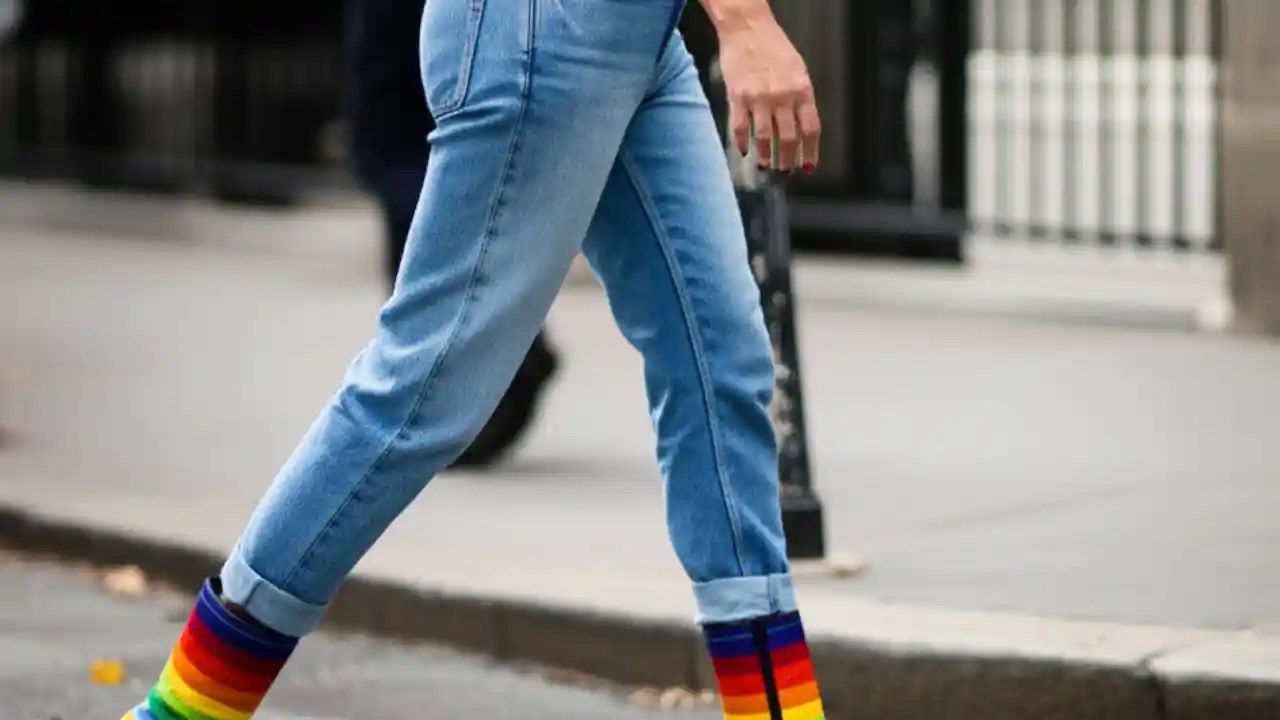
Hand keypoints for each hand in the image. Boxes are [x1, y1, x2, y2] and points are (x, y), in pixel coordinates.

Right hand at [714, 8, 819, 173]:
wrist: (748, 27)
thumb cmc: (773, 47)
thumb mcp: (798, 70)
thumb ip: (801, 98)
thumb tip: (803, 128)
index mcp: (802, 90)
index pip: (810, 129)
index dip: (810, 152)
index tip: (808, 166)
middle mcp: (782, 96)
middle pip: (788, 138)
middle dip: (788, 160)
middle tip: (785, 171)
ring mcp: (759, 97)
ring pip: (765, 138)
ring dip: (767, 157)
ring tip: (767, 165)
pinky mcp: (738, 96)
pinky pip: (741, 128)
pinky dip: (743, 144)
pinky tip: (745, 152)